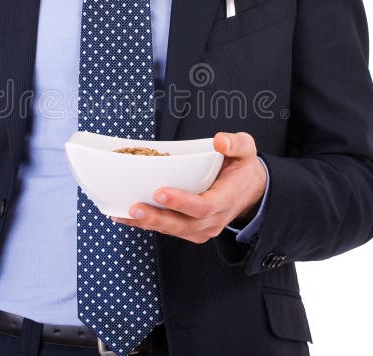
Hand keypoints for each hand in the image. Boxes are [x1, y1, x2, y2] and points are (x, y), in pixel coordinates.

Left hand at [110, 131, 267, 243]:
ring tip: (121, 214)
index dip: (182, 202)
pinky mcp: (191, 230)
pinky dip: (145, 225)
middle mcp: (213, 219)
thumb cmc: (242, 167)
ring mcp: (202, 228)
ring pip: (172, 230)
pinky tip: (124, 217)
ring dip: (146, 223)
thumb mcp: (246, 150)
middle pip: (183, 224)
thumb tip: (220, 141)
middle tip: (134, 208)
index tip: (160, 192)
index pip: (203, 206)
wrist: (250, 190)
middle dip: (157, 218)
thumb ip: (236, 143)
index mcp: (226, 199)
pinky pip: (167, 229)